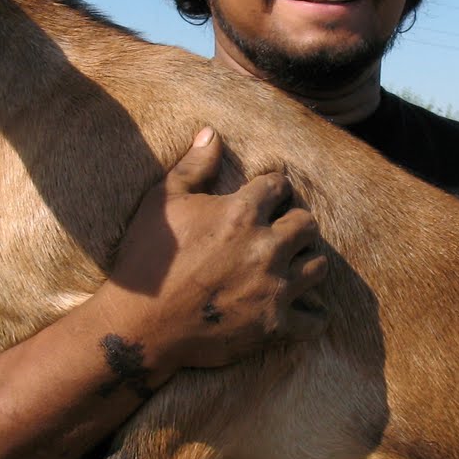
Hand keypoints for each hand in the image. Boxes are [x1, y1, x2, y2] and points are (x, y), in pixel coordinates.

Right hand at [106, 127, 328, 369]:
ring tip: (292, 264)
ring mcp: (273, 289)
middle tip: (282, 231)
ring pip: (319, 266)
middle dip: (296, 223)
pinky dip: (312, 313)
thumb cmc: (147, 259)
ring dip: (307, 261)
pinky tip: (299, 306)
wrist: (139, 325)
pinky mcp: (274, 325)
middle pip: (308, 225)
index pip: (280, 186)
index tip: (267, 198)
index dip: (273, 189)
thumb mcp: (162, 202)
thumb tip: (212, 132)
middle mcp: (266, 247)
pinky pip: (316, 318)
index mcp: (241, 212)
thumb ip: (193, 166)